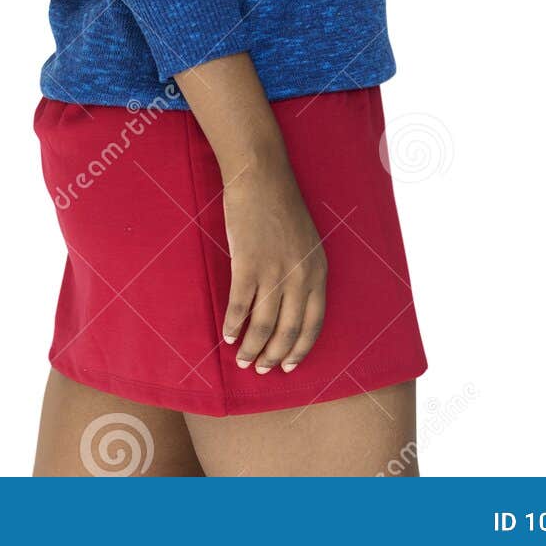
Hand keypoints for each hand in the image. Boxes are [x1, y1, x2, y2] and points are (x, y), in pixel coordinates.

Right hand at [220, 156, 326, 374]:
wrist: (262, 176)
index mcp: (318, 271)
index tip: (289, 366)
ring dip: (251, 348)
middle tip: (261, 369)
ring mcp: (274, 272)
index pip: (314, 324)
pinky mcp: (248, 265)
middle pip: (288, 332)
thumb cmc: (282, 206)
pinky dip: (233, 325)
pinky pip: (240, 307)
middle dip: (274, 357)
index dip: (300, 349)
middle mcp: (300, 277)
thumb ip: (304, 273)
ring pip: (263, 327)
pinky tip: (227, 334)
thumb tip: (291, 307)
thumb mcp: (307, 242)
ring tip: (242, 359)